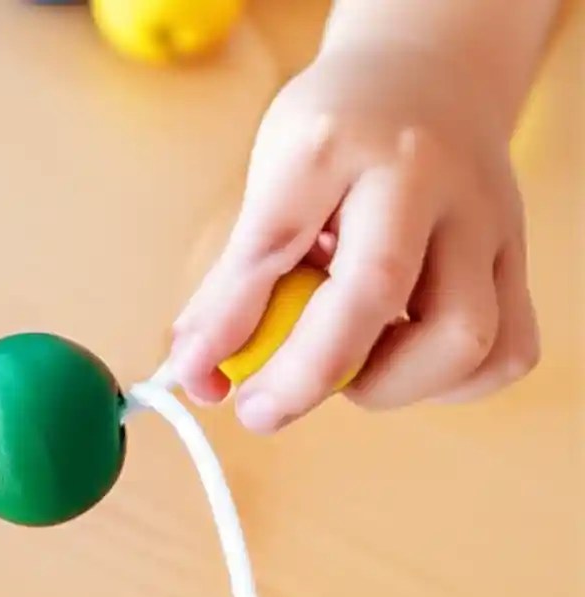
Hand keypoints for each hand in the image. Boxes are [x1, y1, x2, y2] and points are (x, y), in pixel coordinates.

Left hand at [169, 45, 539, 432]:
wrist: (431, 75)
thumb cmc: (337, 136)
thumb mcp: (273, 176)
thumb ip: (234, 278)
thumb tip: (195, 372)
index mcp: (333, 142)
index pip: (273, 238)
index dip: (228, 319)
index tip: (193, 374)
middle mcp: (419, 174)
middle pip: (375, 286)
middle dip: (309, 371)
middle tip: (260, 408)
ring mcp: (482, 217)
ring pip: (462, 334)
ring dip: (389, 383)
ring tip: (344, 368)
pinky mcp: (516, 256)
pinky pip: (505, 350)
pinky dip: (446, 383)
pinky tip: (399, 360)